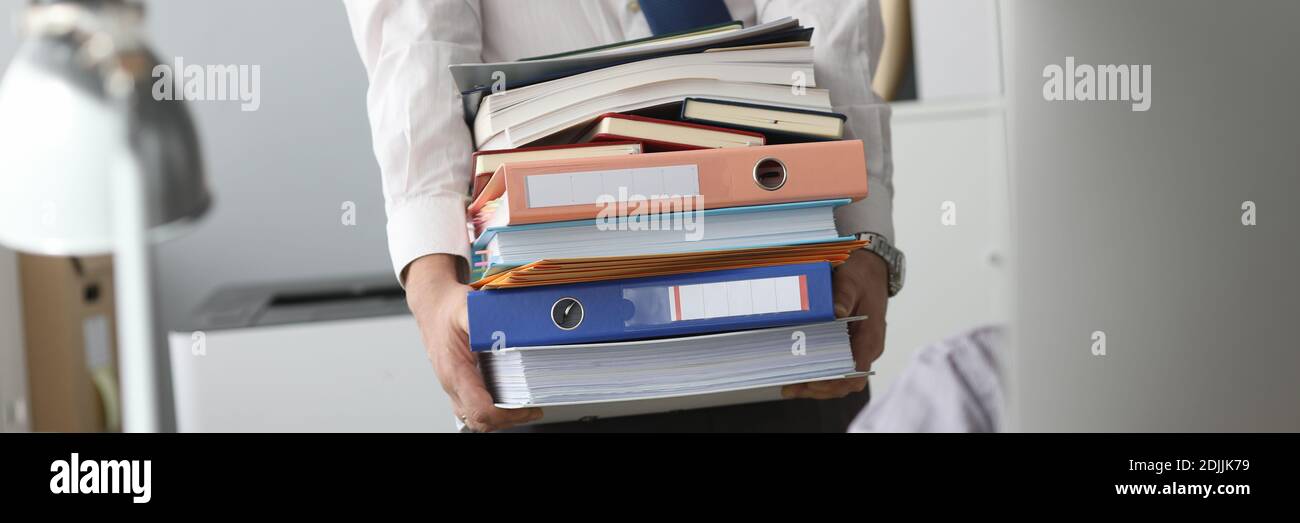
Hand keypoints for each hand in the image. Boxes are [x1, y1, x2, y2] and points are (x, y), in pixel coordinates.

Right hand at [405, 254, 542, 431]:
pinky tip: (510, 396)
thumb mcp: (468, 308)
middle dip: (508, 419)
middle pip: (479, 421)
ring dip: (500, 417)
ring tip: (524, 405)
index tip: (527, 407)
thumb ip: (486, 322)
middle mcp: (451, 383)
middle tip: (532, 408)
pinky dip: (493, 409)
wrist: (432, 304)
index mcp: (455, 371)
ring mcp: (453, 386)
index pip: (479, 409)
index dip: (506, 415)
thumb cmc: (448, 307)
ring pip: (475, 418)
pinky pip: (473, 407)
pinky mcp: (457, 384)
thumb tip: (511, 333)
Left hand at [782, 249, 888, 398]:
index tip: (814, 381)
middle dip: (819, 388)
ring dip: (816, 385)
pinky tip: (798, 376)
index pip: (857, 372)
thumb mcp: (851, 282)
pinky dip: (818, 375)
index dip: (836, 382)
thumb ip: (843, 296)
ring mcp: (858, 350)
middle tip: (793, 386)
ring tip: (790, 387)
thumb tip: (836, 311)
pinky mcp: (849, 347)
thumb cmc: (863, 278)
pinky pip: (836, 368)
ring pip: (839, 379)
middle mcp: (866, 349)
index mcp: (870, 338)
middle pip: (845, 382)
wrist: (871, 271)